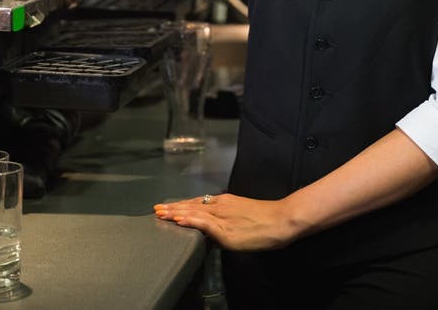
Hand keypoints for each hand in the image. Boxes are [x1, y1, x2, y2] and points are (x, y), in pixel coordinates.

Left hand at [153, 193, 295, 250]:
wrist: (281, 219)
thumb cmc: (266, 220)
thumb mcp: (242, 218)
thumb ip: (226, 223)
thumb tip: (211, 234)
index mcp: (225, 203)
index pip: (197, 203)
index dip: (181, 206)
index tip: (166, 207)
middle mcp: (221, 206)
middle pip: (191, 206)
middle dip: (172, 208)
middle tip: (155, 209)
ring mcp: (222, 217)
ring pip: (194, 212)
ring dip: (175, 213)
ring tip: (160, 214)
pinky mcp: (226, 230)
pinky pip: (204, 224)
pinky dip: (190, 221)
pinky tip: (178, 221)